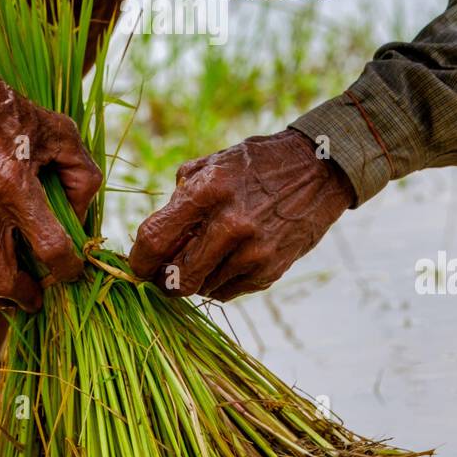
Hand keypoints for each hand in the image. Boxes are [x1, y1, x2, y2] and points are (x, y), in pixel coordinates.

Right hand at [0, 9, 101, 311]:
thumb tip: (84, 219)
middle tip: (40, 295)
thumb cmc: (4, 109)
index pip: (49, 249)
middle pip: (2, 282)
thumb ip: (83, 175)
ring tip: (14, 292)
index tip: (73, 272)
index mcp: (14, 183)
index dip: (68, 271)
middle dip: (28, 298)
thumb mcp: (59, 130)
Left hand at [129, 128, 354, 300]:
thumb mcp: (213, 164)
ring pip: (202, 288)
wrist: (318, 170)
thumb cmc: (256, 165)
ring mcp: (254, 251)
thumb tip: (153, 238)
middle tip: (164, 272)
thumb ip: (180, 198)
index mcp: (208, 191)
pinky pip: (227, 292)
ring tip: (207, 255)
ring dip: (196, 278)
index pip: (154, 239)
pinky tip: (231, 258)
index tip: (138, 265)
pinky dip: (220, 281)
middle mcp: (231, 223)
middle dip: (164, 279)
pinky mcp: (270, 269)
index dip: (139, 260)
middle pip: (176, 277)